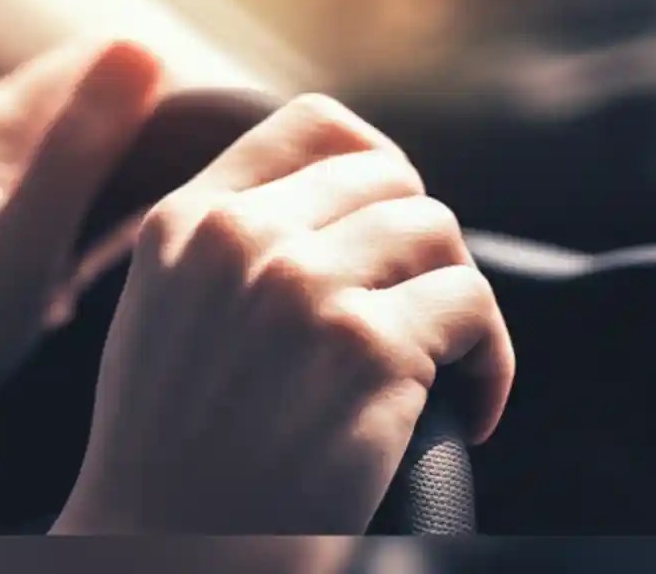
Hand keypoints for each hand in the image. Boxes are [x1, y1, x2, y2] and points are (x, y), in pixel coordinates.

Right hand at [54, 94, 514, 533]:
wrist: (164, 549)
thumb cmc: (170, 447)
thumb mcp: (169, 309)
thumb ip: (233, 241)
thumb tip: (341, 205)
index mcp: (190, 220)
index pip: (313, 123)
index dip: (375, 160)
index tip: (393, 214)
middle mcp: (245, 238)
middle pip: (392, 177)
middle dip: (418, 242)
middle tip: (416, 307)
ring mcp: (307, 287)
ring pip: (439, 231)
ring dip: (455, 297)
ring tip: (443, 359)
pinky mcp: (369, 349)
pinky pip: (473, 307)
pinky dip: (490, 360)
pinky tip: (470, 407)